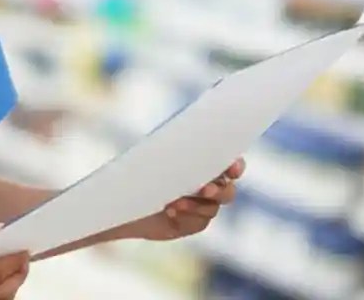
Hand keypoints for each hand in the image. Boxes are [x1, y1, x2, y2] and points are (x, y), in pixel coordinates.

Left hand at [130, 157, 245, 240]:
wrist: (128, 199)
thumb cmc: (142, 171)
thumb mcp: (156, 157)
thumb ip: (173, 152)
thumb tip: (183, 139)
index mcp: (206, 165)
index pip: (230, 165)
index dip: (236, 167)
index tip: (232, 168)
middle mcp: (210, 187)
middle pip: (228, 192)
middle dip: (218, 190)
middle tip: (204, 189)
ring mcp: (203, 207)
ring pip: (212, 208)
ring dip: (196, 205)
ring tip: (175, 201)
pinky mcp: (193, 223)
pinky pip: (199, 222)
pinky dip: (186, 215)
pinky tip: (170, 210)